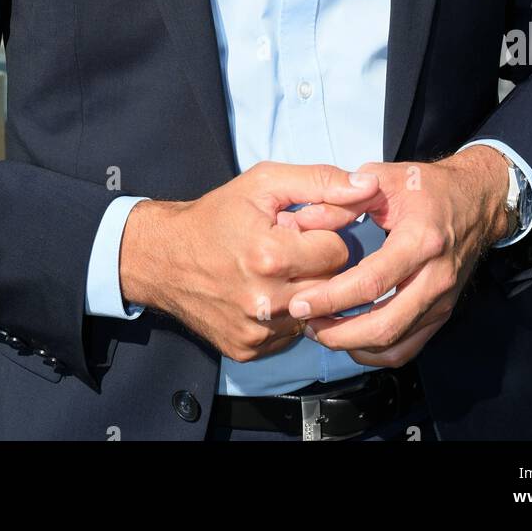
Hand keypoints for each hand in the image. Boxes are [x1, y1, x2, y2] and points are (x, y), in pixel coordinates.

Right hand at [119, 161, 379, 362]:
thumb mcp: (265, 183)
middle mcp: (265, 302)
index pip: (339, 251)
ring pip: (315, 314)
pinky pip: (291, 335)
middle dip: (318, 264)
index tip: (299, 229)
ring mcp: (257, 332)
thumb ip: (321, 181)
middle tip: (291, 249)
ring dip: (305, 291)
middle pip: (332, 286)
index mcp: (270, 256)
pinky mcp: (249, 351)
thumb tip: (368, 186)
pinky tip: (264, 293)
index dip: (323, 235)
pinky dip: (286, 315)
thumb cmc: (217, 214)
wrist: (163, 258)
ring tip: (277, 270)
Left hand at [280, 146, 509, 367]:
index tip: (301, 301)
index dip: (332, 298)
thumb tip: (305, 222)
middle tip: (306, 323)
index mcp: (421, 240)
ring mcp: (441, 300)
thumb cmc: (427, 187)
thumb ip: (343, 200)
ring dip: (353, 346)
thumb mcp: (384, 178)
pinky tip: (350, 339)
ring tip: (321, 330)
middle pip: (384, 325)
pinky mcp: (442, 313)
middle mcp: (435, 277)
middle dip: (338, 333)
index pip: (372, 282)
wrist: (476, 201)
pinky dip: (375, 352)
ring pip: (395, 344)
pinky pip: (407, 348)